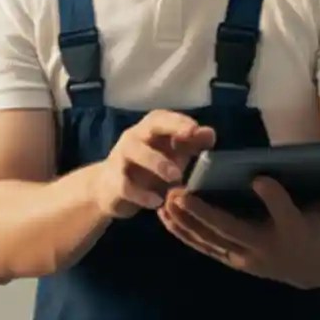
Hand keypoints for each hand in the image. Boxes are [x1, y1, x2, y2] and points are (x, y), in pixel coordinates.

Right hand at [89, 110, 216, 218]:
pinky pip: (126, 185)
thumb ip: (190, 144)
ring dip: (158, 162)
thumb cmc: (147, 167)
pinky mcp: (113, 182)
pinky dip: (142, 194)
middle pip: (150, 126)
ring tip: (177, 177)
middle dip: (171, 129)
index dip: (180, 121)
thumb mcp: (171, 155)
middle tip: (190, 139)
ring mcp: (120, 158)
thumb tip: (210, 134)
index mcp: (149, 129)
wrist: (109, 188)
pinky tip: (157, 202)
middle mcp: (134, 137)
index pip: (164, 117)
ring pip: (136, 152)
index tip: (196, 129)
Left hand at [158, 167, 319, 289]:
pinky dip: (184, 233)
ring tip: (166, 200)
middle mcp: (269, 250)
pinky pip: (206, 247)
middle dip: (205, 212)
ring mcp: (249, 258)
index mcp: (297, 232)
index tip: (260, 178)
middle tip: (182, 191)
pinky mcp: (236, 260)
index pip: (286, 214)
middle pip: (233, 230)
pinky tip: (165, 216)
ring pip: (212, 240)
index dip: (274, 198)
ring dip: (186, 221)